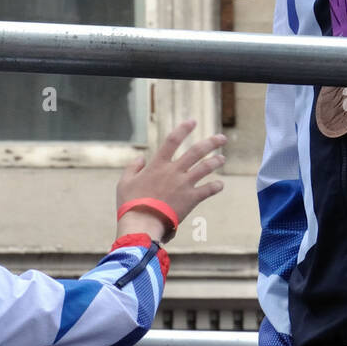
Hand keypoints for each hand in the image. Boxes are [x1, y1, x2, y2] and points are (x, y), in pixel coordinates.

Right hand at [116, 120, 224, 242]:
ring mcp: (184, 184)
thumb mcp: (124, 182)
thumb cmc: (130, 204)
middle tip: (222, 138)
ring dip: (216, 161)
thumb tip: (141, 158)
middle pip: (196, 151)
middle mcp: (173, 171)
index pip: (172, 140)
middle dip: (211, 143)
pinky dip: (216, 186)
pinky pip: (208, 190)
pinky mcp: (191, 199)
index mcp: (157, 165)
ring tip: (222, 158)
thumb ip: (133, 168)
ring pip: (205, 168)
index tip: (193, 121)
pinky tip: (220, 184)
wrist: (142, 223)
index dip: (184, 129)